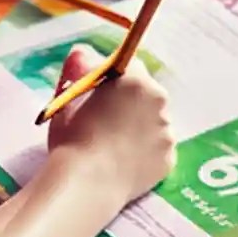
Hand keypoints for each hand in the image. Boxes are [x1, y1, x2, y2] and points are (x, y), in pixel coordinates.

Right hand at [48, 46, 174, 200]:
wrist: (87, 184)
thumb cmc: (72, 137)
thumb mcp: (67, 98)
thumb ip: (78, 68)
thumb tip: (84, 52)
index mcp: (135, 80)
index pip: (130, 66)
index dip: (115, 79)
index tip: (102, 93)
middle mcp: (159, 101)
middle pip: (147, 94)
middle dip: (131, 102)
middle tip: (106, 121)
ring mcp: (167, 132)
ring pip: (155, 122)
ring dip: (140, 127)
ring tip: (114, 146)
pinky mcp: (170, 158)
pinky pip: (158, 149)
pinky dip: (146, 152)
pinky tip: (125, 162)